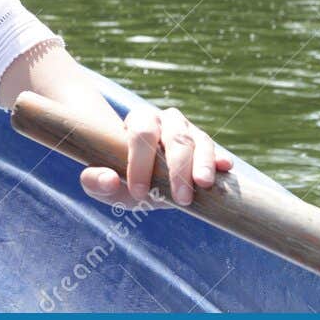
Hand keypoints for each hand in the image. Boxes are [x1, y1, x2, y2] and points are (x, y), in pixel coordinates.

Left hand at [78, 106, 232, 210]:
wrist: (147, 181)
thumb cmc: (121, 179)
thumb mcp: (101, 184)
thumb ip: (94, 181)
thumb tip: (109, 180)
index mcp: (138, 122)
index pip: (140, 133)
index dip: (141, 162)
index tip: (139, 192)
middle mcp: (166, 121)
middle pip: (175, 136)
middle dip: (177, 167)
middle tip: (180, 198)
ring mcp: (189, 132)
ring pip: (199, 141)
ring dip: (202, 163)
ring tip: (204, 185)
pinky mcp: (206, 147)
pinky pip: (216, 150)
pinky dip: (220, 159)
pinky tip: (225, 168)